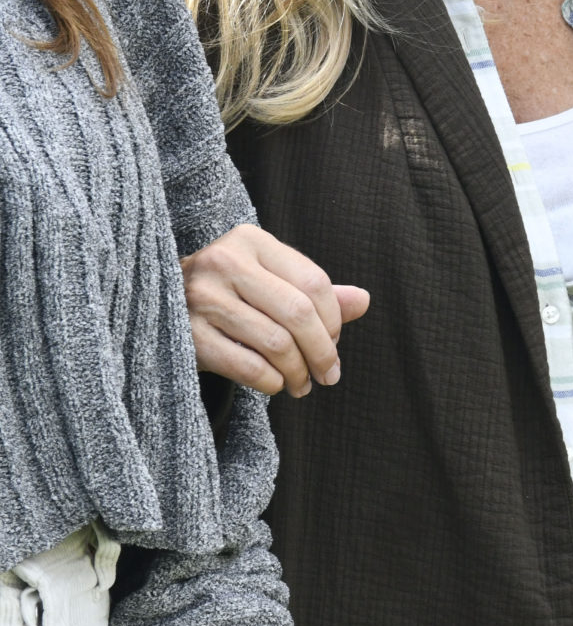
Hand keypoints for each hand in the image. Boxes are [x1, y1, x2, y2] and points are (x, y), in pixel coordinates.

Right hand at [181, 224, 369, 396]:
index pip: (314, 282)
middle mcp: (224, 263)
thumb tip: (364, 301)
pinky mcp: (187, 335)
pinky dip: (271, 381)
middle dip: (322, 351)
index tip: (335, 343)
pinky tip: (276, 385)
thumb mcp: (269, 279)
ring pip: (276, 343)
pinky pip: (247, 366)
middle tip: (330, 374)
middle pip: (298, 313)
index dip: (334, 319)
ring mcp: (201, 298)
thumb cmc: (227, 292)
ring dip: (298, 372)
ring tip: (303, 385)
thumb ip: (314, 291)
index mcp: (250, 241)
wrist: (155, 304)